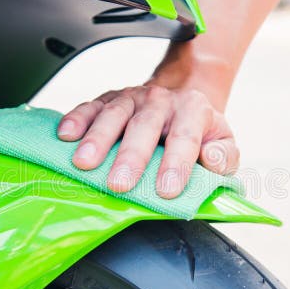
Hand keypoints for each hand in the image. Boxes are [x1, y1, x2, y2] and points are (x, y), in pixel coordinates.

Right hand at [57, 85, 238, 198]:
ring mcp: (131, 97)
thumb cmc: (200, 132)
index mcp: (193, 109)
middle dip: (131, 156)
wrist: (180, 99)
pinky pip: (90, 107)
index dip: (176, 164)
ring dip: (97, 139)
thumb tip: (210, 158)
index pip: (185, 137)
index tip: (167, 191)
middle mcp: (160, 100)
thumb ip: (224, 156)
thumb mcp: (223, 143)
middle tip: (119, 184)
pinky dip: (76, 119)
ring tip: (83, 164)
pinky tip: (65, 135)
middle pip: (145, 125)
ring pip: (113, 114)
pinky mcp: (108, 100)